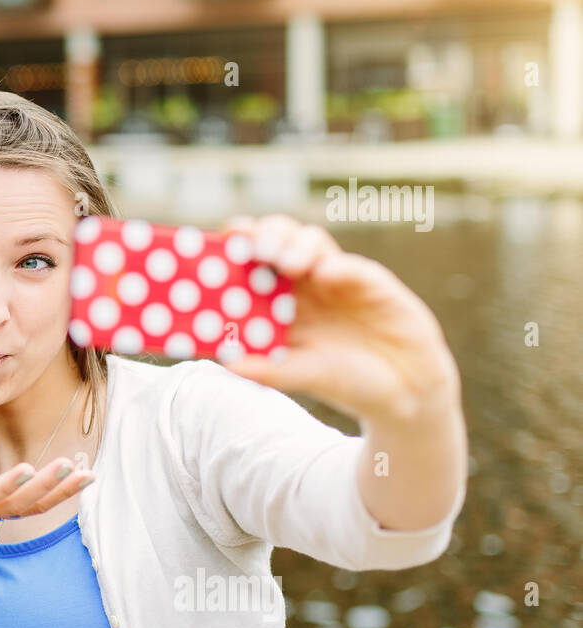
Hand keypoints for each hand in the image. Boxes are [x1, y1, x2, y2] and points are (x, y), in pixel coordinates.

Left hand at [217, 214, 460, 425]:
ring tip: (283, 262)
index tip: (221, 243)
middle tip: (252, 247)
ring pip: (312, 242)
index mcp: (281, 302)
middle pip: (279, 241)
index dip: (236, 248)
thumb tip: (226, 363)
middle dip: (264, 235)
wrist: (405, 392)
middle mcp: (306, 284)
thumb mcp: (304, 376)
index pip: (252, 264)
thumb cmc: (349, 381)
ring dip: (295, 245)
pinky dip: (340, 268)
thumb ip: (268, 370)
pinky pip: (355, 268)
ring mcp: (340, 279)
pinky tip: (326, 274)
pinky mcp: (374, 284)